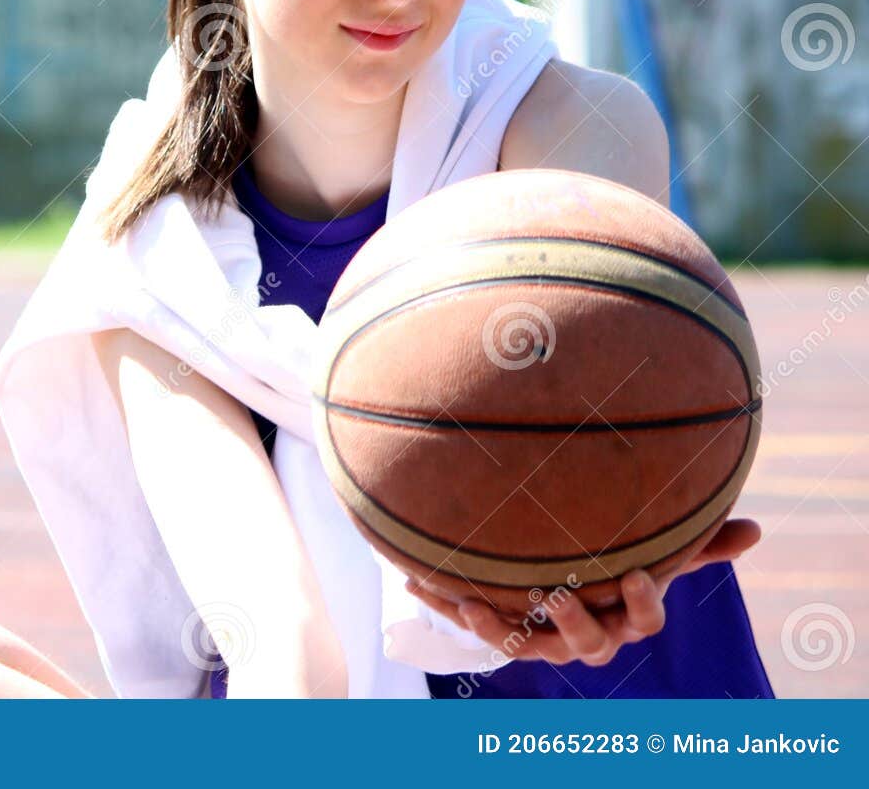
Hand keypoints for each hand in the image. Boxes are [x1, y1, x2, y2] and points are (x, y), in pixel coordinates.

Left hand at [403, 518, 761, 667]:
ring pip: (528, 648)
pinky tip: (422, 582)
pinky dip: (452, 610)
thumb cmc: (620, 561)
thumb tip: (756, 530)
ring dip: (501, 629)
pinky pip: (482, 631)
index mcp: (628, 617)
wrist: (563, 579)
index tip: (635, 572)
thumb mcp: (657, 549)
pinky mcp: (509, 634)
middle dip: (573, 621)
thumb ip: (698, 543)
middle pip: (588, 643)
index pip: (646, 621)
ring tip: (476, 608)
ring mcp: (547, 641)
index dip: (642, 603)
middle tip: (556, 593)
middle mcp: (590, 637)